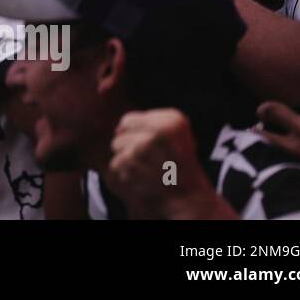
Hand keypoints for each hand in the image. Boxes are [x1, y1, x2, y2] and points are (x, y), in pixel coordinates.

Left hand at [105, 108, 230, 218]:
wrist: (189, 195)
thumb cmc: (177, 160)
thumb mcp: (174, 131)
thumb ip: (148, 118)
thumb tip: (110, 104)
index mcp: (172, 119)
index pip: (127, 120)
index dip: (133, 134)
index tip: (149, 147)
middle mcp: (157, 131)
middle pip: (119, 134)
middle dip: (128, 146)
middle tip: (147, 159)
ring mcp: (144, 148)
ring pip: (115, 148)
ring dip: (126, 160)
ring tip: (145, 168)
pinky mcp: (133, 166)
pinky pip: (115, 165)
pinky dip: (124, 173)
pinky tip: (142, 178)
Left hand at [257, 102, 299, 208]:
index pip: (273, 111)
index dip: (266, 107)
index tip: (264, 110)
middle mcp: (294, 146)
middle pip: (261, 134)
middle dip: (259, 129)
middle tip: (260, 127)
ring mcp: (293, 163)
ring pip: (267, 151)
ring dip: (266, 145)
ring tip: (268, 143)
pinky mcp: (296, 176)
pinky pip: (279, 164)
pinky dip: (276, 160)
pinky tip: (281, 159)